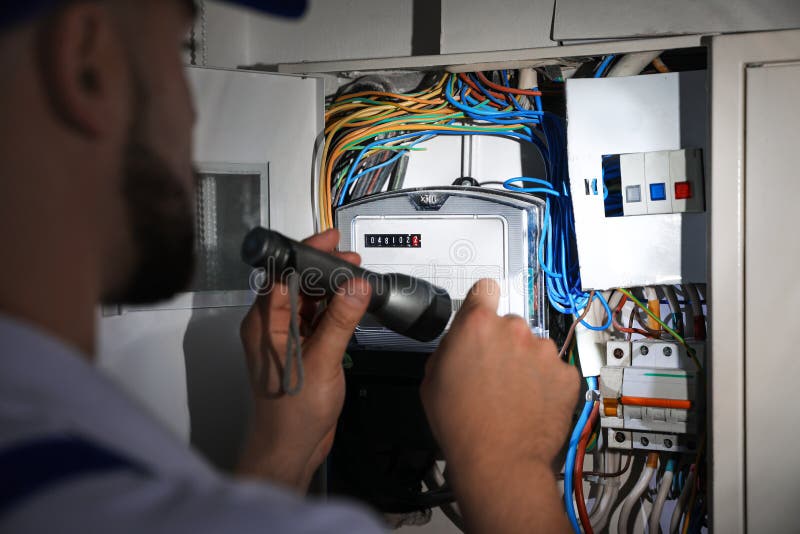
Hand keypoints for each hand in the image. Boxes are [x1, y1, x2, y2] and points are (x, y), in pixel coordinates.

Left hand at [237, 229, 370, 491]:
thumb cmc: (291, 412)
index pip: (282, 273)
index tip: (329, 241)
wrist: (291, 448)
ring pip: (308, 302)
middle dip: (324, 270)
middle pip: (296, 284)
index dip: (306, 253)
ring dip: (331, 291)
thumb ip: (340, 320)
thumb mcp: (321, 360)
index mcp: (263, 323)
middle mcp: (271, 327)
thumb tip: (355, 287)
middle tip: (351, 262)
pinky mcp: (301, 351)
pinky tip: (351, 307)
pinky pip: (316, 321)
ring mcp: (286, 339)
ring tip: (355, 281)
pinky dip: (334, 311)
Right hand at [421, 279, 577, 532]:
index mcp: (477, 326)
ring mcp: (543, 352)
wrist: (498, 461)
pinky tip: (530, 403)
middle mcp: (514, 330)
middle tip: (493, 373)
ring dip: (526, 363)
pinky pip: (555, 370)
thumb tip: (460, 341)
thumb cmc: (461, 425)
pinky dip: (546, 383)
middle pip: (510, 324)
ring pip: (534, 347)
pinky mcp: (566, 374)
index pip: (485, 289)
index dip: (483, 301)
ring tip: (512, 394)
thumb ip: (450, 347)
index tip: (485, 310)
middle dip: (503, 343)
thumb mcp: (431, 378)